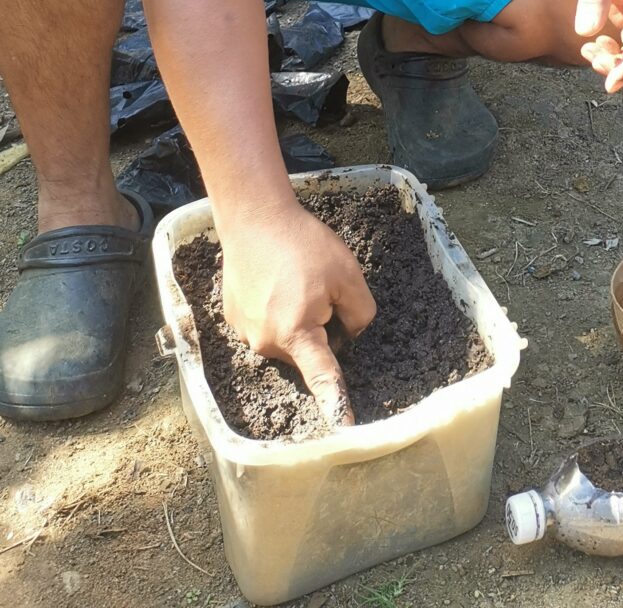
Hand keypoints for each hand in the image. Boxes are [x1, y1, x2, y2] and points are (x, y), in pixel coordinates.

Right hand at [219, 201, 375, 425]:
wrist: (254, 219)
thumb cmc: (303, 244)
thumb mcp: (347, 275)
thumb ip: (359, 315)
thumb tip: (350, 335)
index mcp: (297, 333)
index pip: (322, 378)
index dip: (336, 405)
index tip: (344, 431)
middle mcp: (267, 342)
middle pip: (308, 352)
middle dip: (321, 331)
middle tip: (320, 289)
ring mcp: (246, 333)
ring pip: (288, 339)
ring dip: (298, 319)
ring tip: (295, 279)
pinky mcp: (235, 320)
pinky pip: (268, 326)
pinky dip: (278, 310)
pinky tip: (278, 280)